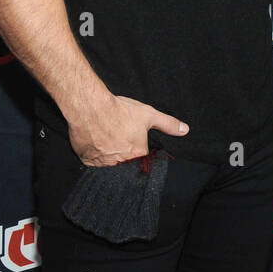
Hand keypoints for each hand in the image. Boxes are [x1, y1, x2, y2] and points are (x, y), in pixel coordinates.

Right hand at [68, 94, 187, 166]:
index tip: (132, 137)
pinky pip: (94, 162)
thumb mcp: (148, 114)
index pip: (142, 156)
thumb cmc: (120, 111)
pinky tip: (96, 141)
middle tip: (118, 135)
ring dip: (110, 153)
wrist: (90, 108)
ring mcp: (103, 163)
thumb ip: (168, 124)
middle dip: (124, 151)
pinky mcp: (87, 160)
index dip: (138, 146)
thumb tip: (185, 130)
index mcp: (137, 154)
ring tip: (107, 137)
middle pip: (125, 161)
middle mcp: (120, 162)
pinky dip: (95, 153)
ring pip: (109, 162)